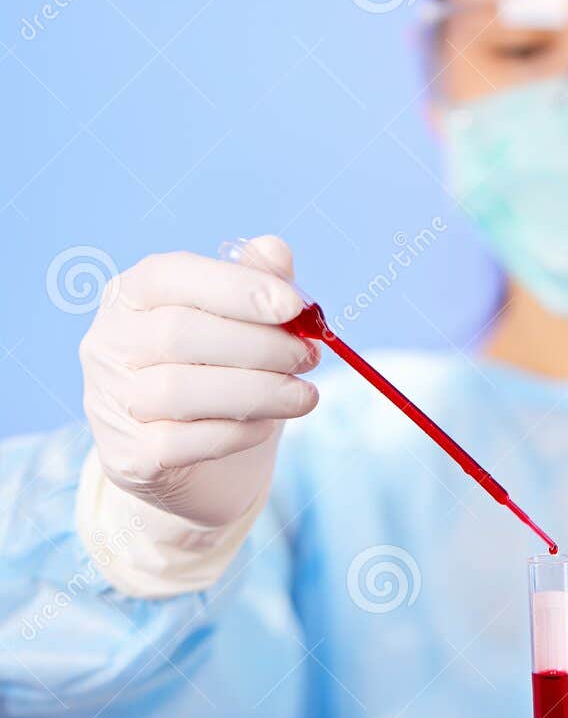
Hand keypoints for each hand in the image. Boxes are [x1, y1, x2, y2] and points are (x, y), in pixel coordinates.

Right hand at [80, 236, 318, 528]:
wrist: (199, 466)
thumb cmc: (222, 375)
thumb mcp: (243, 325)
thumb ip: (256, 282)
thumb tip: (275, 251)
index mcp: (130, 294)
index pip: (171, 276)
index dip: (235, 287)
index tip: (294, 306)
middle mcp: (108, 343)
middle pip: (179, 334)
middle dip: (259, 345)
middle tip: (310, 356)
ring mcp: (110, 402)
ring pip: (180, 391)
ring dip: (258, 392)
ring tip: (304, 395)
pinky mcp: (128, 457)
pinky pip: (184, 442)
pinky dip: (237, 433)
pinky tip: (267, 425)